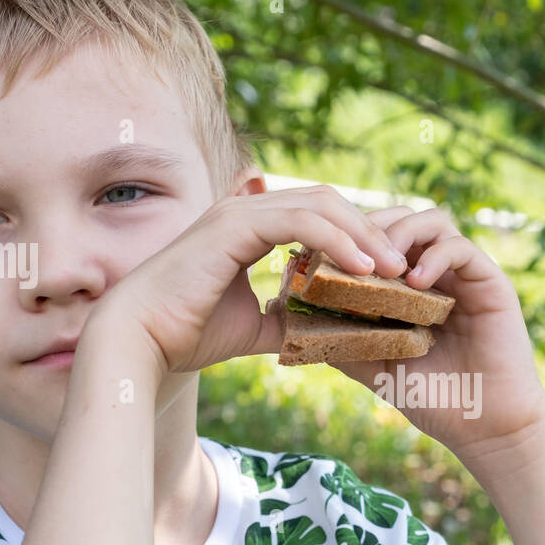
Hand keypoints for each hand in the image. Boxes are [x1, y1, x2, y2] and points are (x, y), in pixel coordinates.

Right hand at [96, 185, 408, 376]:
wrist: (141, 343)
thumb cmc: (187, 334)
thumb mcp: (253, 327)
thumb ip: (286, 317)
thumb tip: (320, 329)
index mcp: (249, 227)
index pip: (316, 215)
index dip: (355, 237)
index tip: (386, 271)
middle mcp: (245, 210)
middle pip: (326, 202)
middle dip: (370, 231)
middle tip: (402, 266)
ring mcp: (238, 212)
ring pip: (320, 205)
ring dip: (363, 235)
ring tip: (393, 269)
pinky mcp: (234, 225)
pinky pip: (300, 222)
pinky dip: (337, 240)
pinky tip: (363, 268)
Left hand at [327, 206, 544, 461]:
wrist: (484, 428)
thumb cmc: (435, 400)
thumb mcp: (377, 366)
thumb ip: (347, 339)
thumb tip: (296, 323)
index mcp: (411, 287)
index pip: (378, 239)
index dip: (349, 238)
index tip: (324, 257)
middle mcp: (439, 273)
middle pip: (402, 219)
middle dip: (371, 228)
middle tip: (350, 256)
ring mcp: (465, 276)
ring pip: (432, 221)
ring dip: (401, 234)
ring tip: (383, 268)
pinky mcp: (491, 283)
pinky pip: (461, 248)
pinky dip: (434, 256)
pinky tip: (414, 282)